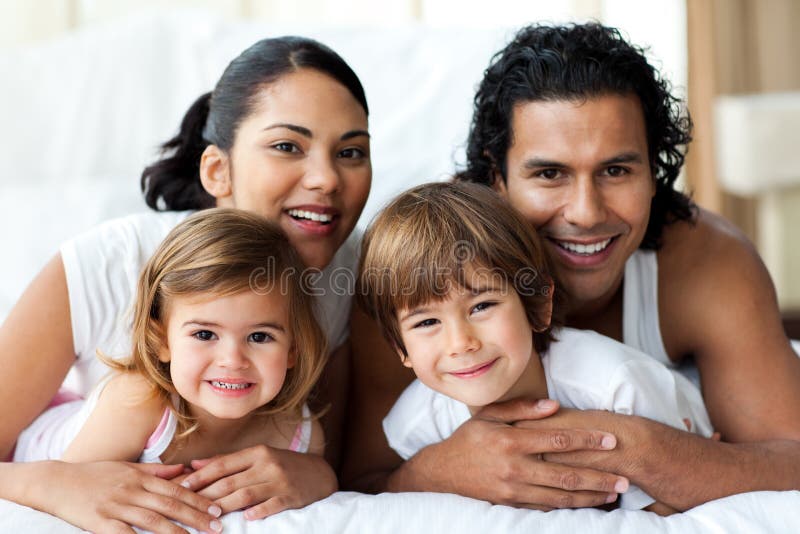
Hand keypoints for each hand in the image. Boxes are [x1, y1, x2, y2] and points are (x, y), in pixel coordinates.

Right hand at [25, 461, 222, 533]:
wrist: (56, 482)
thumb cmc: (94, 475)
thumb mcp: (128, 468)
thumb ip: (157, 471)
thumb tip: (184, 470)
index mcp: (141, 477)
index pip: (177, 490)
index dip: (198, 500)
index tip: (216, 509)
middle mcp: (132, 490)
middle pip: (170, 505)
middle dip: (196, 516)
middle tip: (216, 527)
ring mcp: (116, 507)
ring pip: (152, 520)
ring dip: (176, 531)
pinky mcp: (100, 523)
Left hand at [180, 445, 336, 519]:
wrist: (319, 474)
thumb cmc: (282, 465)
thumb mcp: (258, 457)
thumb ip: (227, 461)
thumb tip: (194, 464)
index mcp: (257, 452)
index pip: (223, 464)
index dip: (201, 475)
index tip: (181, 486)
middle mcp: (267, 464)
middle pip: (230, 481)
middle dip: (206, 495)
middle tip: (186, 506)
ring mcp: (280, 480)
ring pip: (246, 494)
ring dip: (226, 506)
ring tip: (208, 516)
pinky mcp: (292, 496)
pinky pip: (272, 505)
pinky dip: (259, 511)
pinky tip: (246, 518)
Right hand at [393, 398, 627, 509]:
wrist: (440, 474)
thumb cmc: (467, 440)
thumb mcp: (488, 416)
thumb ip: (521, 410)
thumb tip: (554, 406)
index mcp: (510, 441)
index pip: (557, 440)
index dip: (587, 439)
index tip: (611, 439)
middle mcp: (514, 468)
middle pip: (566, 474)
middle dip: (599, 477)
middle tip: (625, 478)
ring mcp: (513, 491)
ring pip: (560, 497)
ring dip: (590, 497)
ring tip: (613, 494)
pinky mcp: (511, 506)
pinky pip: (546, 509)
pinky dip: (570, 508)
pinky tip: (588, 505)